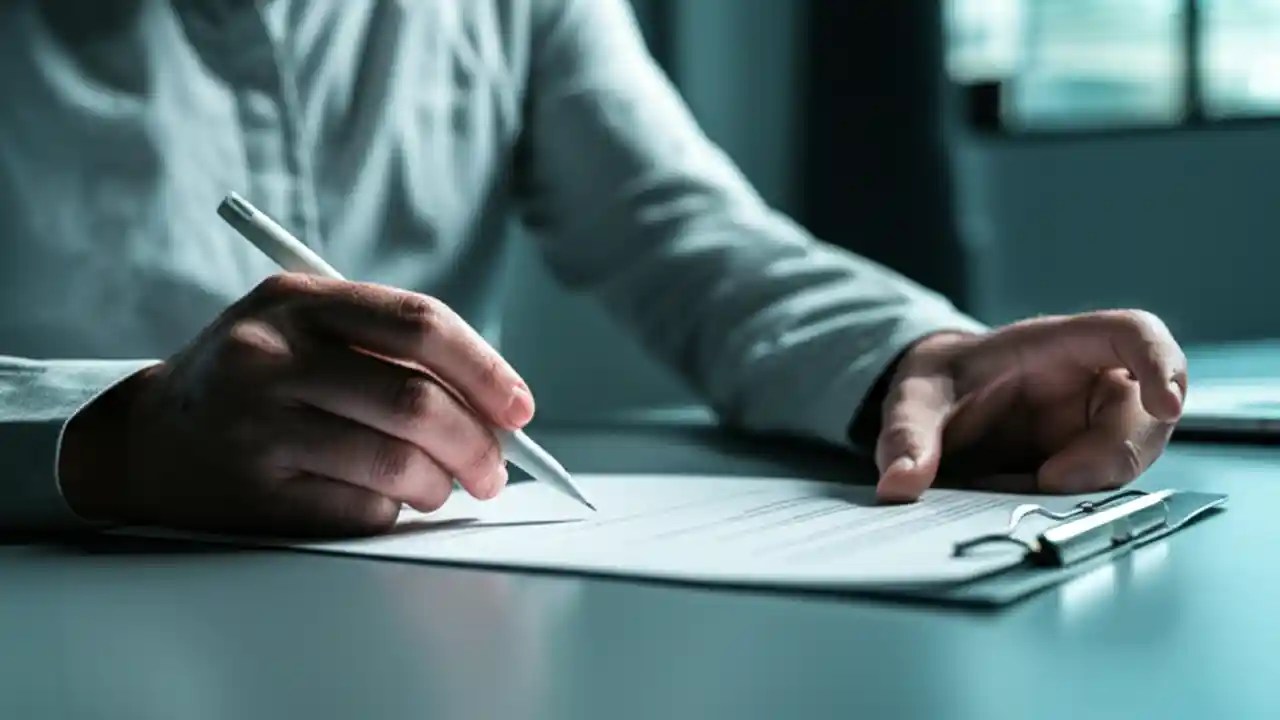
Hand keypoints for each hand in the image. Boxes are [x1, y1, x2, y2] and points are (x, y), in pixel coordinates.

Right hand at [59, 273, 534, 535]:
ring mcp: (258, 423)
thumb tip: (497, 409)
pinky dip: (391, 512)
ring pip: (394, 463)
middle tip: (495, 470)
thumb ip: (388, 350)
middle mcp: (273, 355)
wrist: (147, 437)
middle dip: (477, 443)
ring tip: (441, 489)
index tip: (520, 408)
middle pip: (415, 401)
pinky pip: (359, 508)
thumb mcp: (302, 330)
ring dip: (439, 486)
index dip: (485, 369)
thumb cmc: (253, 381)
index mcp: (299, 301)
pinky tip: (383, 503)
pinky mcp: (254, 488)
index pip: (419, 325)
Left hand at [872, 310, 1186, 501]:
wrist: (936, 408)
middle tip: (1050, 483)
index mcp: (1059, 345)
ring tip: (1023, 492)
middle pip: (1145, 413)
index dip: (1161, 363)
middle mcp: (1092, 383)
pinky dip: (1066, 505)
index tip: (1167, 404)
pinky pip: (1098, 489)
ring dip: (1087, 486)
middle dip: (1112, 454)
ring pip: (1129, 459)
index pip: (1131, 334)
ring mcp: (1095, 426)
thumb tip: (899, 484)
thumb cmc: (939, 382)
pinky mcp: (1086, 464)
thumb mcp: (913, 396)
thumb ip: (907, 433)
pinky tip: (1022, 505)